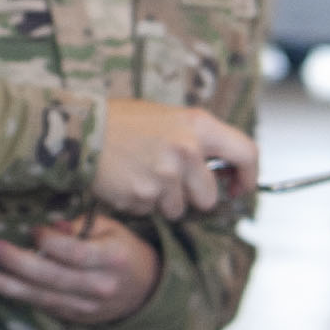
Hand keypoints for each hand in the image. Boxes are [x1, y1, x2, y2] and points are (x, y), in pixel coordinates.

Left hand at [0, 218, 158, 323]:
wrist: (144, 290)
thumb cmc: (121, 249)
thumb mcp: (111, 228)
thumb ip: (80, 227)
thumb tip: (51, 227)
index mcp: (113, 258)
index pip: (76, 253)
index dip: (51, 242)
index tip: (32, 229)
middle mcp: (100, 286)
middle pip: (53, 277)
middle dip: (19, 264)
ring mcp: (87, 307)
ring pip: (42, 296)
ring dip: (7, 286)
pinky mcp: (75, 317)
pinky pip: (43, 306)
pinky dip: (18, 296)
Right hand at [96, 100, 258, 218]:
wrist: (81, 130)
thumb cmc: (124, 122)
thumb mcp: (168, 118)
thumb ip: (197, 142)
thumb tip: (221, 172)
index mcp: (198, 125)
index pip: (247, 153)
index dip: (249, 175)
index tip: (240, 187)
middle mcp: (187, 151)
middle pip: (208, 197)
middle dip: (192, 197)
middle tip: (170, 181)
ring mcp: (165, 176)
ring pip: (177, 209)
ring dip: (162, 200)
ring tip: (140, 174)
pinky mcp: (143, 195)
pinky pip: (150, 210)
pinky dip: (139, 201)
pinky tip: (125, 180)